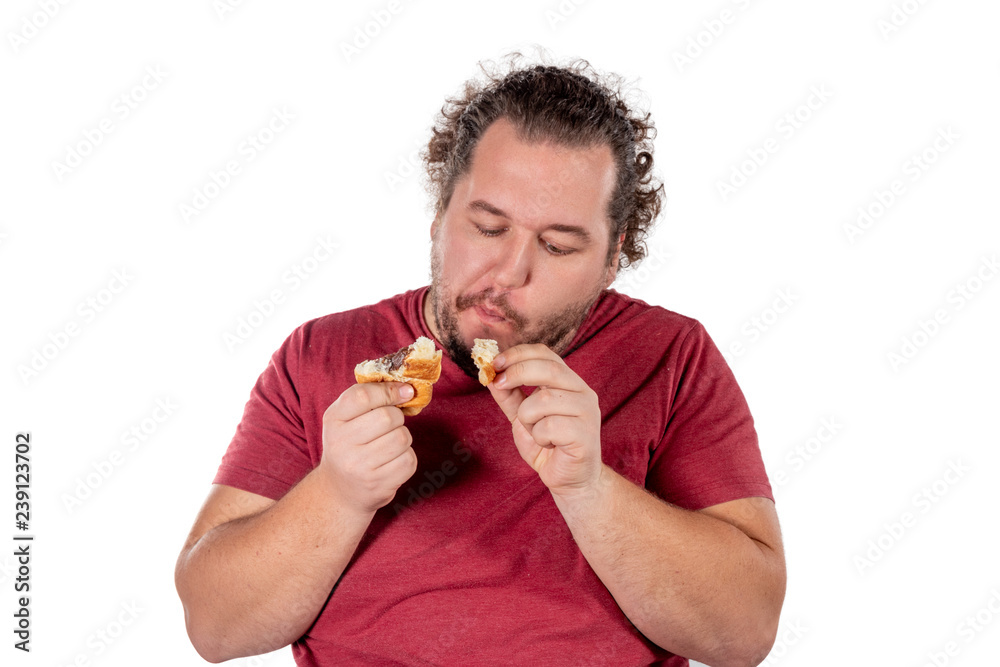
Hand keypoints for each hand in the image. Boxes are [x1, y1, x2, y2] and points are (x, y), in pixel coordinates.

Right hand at [319, 382, 417, 513]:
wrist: (340, 490)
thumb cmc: (349, 445)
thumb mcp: (346, 418)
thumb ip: (368, 398)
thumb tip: (407, 388)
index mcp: (333, 420)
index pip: (362, 396)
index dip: (389, 390)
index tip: (404, 391)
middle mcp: (341, 444)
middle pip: (388, 417)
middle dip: (398, 416)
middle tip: (391, 424)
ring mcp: (359, 467)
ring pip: (402, 438)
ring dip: (403, 438)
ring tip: (390, 444)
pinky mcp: (378, 485)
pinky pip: (409, 460)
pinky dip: (407, 457)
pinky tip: (392, 461)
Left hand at [488, 344, 602, 496]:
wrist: (569, 480)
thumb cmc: (549, 445)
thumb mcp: (522, 417)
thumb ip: (510, 396)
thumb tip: (491, 375)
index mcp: (568, 382)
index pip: (545, 353)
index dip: (518, 354)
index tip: (494, 363)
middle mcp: (582, 392)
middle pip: (548, 368)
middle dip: (517, 373)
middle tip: (497, 383)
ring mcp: (587, 412)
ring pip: (543, 400)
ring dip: (527, 418)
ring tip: (536, 432)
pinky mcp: (586, 434)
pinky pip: (550, 426)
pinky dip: (540, 437)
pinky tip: (550, 445)